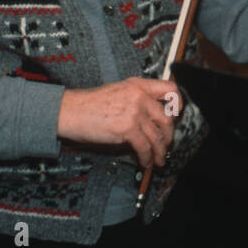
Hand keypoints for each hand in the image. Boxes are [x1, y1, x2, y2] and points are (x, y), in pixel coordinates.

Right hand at [56, 78, 180, 167]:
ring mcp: (135, 111)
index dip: (177, 103)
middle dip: (168, 136)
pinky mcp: (128, 128)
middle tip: (166, 145)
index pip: (169, 89)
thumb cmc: (88, 105)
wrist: (70, 111)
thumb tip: (150, 119)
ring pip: (157, 135)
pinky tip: (145, 161)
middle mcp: (139, 96)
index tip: (176, 114)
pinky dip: (147, 157)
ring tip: (158, 160)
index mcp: (137, 85)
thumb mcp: (117, 92)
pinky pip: (145, 146)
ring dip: (159, 151)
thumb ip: (136, 100)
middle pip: (166, 117)